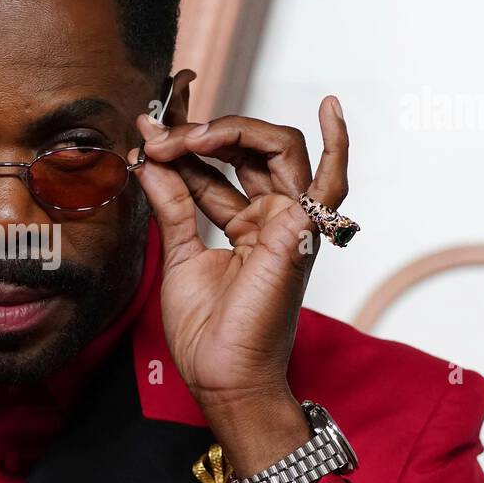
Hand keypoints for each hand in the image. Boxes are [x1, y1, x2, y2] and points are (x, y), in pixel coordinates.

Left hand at [133, 97, 349, 467]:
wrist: (221, 375)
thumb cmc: (208, 330)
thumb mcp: (178, 253)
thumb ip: (171, 202)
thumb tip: (148, 158)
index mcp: (245, 223)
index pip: (216, 165)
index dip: (182, 144)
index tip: (146, 132)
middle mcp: (272, 216)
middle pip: (245, 148)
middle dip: (197, 133)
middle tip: (157, 136)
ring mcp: (291, 220)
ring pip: (275, 148)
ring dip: (227, 131)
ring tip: (183, 137)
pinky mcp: (300, 230)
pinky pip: (331, 180)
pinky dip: (337, 142)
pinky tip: (330, 107)